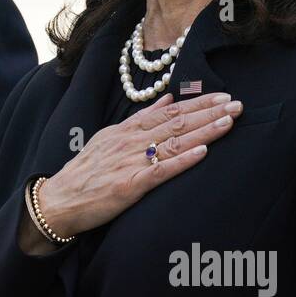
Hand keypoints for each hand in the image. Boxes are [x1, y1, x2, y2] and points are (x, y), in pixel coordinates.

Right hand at [21, 92, 242, 254]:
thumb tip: (168, 99)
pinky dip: (182, 161)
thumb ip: (140, 119)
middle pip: (176, 122)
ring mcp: (131, 162)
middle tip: (237, 104)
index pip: (169, 111)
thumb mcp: (109, 136)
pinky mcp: (129, 186)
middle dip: (209, 112)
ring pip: (173, 142)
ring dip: (204, 131)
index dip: (198, 103)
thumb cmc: (86, 172)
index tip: (223, 96)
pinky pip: (161, 171)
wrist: (58, 200)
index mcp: (127, 129)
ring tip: (229, 122)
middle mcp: (131, 141)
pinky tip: (203, 153)